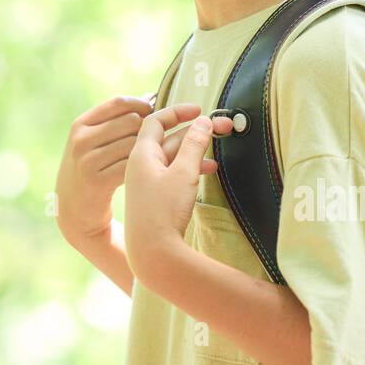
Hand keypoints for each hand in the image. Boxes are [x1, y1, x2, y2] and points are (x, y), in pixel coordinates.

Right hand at [54, 93, 156, 242]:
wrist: (73, 208)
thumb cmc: (91, 167)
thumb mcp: (92, 141)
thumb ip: (116, 121)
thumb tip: (148, 96)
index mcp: (81, 124)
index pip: (119, 103)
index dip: (143, 104)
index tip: (158, 111)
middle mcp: (82, 140)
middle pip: (131, 122)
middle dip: (151, 128)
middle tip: (163, 136)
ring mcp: (88, 161)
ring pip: (135, 144)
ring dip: (156, 148)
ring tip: (167, 152)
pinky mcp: (98, 182)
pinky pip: (132, 166)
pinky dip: (148, 166)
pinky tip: (155, 170)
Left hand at [123, 104, 232, 281]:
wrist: (152, 255)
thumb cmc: (164, 212)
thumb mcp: (183, 173)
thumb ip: (194, 144)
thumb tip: (202, 121)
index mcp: (141, 154)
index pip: (155, 121)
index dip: (177, 111)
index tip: (198, 109)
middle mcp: (140, 165)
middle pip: (168, 139)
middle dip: (195, 132)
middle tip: (223, 127)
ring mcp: (146, 182)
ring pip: (173, 158)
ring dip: (195, 151)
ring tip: (219, 150)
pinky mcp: (154, 198)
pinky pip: (172, 174)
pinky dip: (189, 168)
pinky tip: (208, 170)